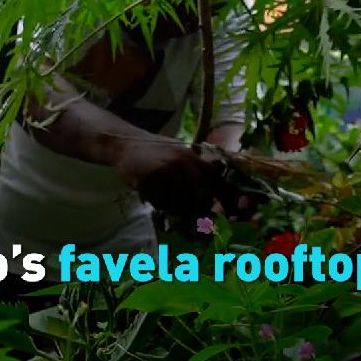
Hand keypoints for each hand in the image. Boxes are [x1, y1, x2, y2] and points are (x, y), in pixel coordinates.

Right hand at [114, 139, 235, 219]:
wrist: (126, 145)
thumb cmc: (157, 152)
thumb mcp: (182, 154)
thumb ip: (200, 166)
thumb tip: (222, 175)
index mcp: (193, 158)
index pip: (216, 180)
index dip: (227, 199)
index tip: (233, 214)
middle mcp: (183, 163)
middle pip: (199, 197)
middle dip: (198, 210)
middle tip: (193, 215)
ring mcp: (166, 171)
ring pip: (180, 203)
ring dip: (175, 207)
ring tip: (168, 201)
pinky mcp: (149, 179)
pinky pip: (160, 202)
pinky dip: (159, 203)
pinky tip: (153, 194)